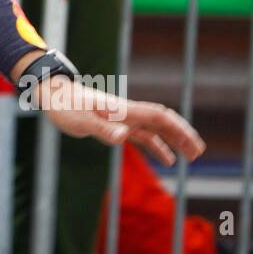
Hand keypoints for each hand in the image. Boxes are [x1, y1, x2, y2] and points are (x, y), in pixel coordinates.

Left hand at [34, 76, 204, 165]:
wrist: (53, 95)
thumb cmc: (65, 106)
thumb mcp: (81, 121)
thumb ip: (102, 129)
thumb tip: (123, 137)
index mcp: (123, 111)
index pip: (159, 117)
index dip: (179, 129)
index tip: (194, 144)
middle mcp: (127, 113)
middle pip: (162, 122)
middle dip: (182, 135)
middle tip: (199, 153)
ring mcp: (122, 118)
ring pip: (155, 129)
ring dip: (173, 141)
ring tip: (190, 157)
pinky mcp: (114, 125)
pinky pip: (142, 135)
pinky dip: (156, 145)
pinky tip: (165, 158)